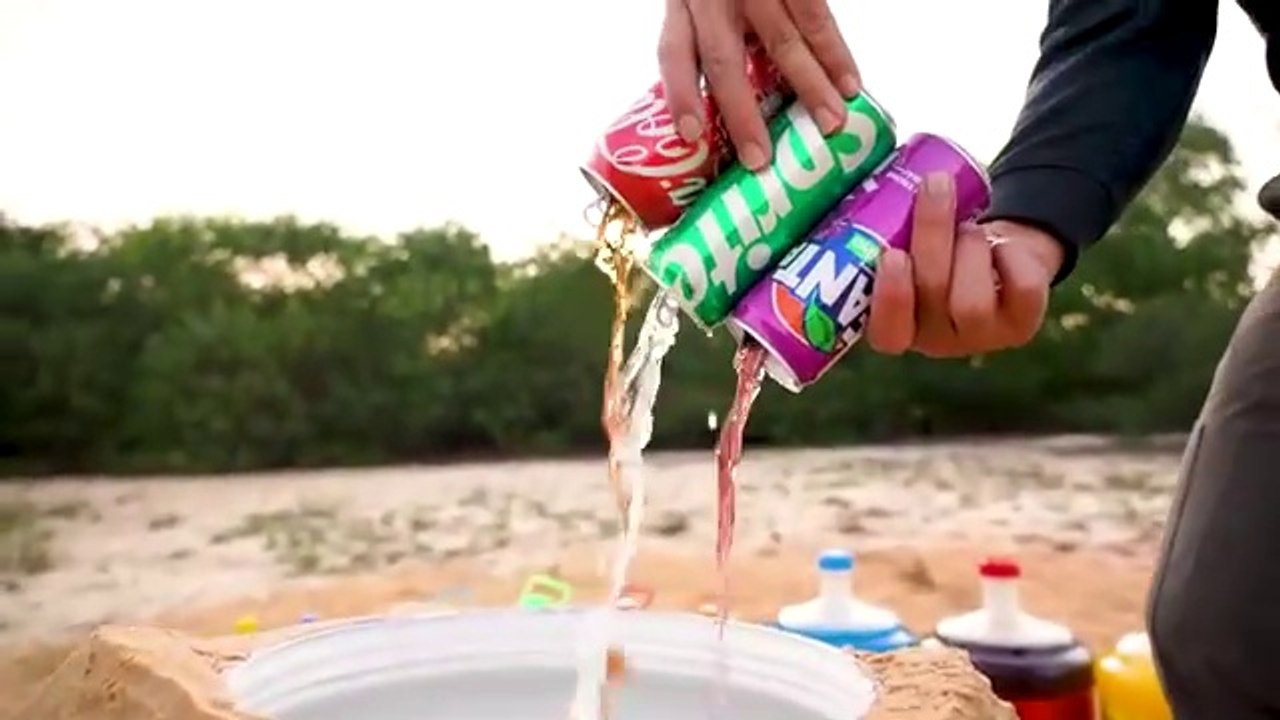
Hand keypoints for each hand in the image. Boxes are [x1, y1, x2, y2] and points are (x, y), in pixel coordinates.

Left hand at [658, 0, 860, 169]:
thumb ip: (706, 33)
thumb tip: (722, 105)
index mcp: (685, 0)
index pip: (674, 52)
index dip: (681, 95)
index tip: (691, 135)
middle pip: (724, 59)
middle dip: (743, 113)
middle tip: (760, 158)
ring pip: (783, 41)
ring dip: (810, 87)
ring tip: (830, 124)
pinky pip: (818, 17)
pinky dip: (836, 53)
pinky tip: (851, 83)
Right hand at [865, 173, 1064, 357]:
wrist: (994, 264)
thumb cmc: (938, 250)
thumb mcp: (907, 245)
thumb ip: (888, 233)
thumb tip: (879, 187)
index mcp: (897, 327)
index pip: (886, 334)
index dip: (889, 298)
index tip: (892, 254)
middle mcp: (936, 341)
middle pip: (932, 295)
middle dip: (933, 233)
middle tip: (934, 184)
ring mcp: (980, 338)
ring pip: (974, 301)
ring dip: (970, 246)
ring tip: (968, 228)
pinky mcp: (1021, 326)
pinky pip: (1022, 289)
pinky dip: (1012, 254)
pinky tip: (1001, 247)